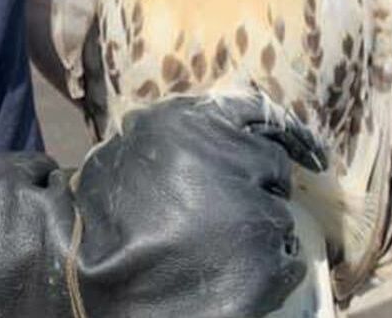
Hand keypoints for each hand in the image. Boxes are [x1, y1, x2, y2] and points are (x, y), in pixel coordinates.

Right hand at [72, 94, 326, 317]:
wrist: (80, 274)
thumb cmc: (99, 213)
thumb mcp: (134, 145)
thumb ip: (184, 135)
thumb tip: (237, 138)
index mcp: (191, 122)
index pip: (259, 114)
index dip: (289, 136)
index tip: (311, 156)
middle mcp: (228, 158)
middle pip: (271, 170)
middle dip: (256, 190)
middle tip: (223, 215)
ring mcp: (251, 212)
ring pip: (280, 218)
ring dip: (256, 232)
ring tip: (215, 252)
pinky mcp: (263, 262)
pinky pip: (286, 261)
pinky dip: (267, 270)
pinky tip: (234, 277)